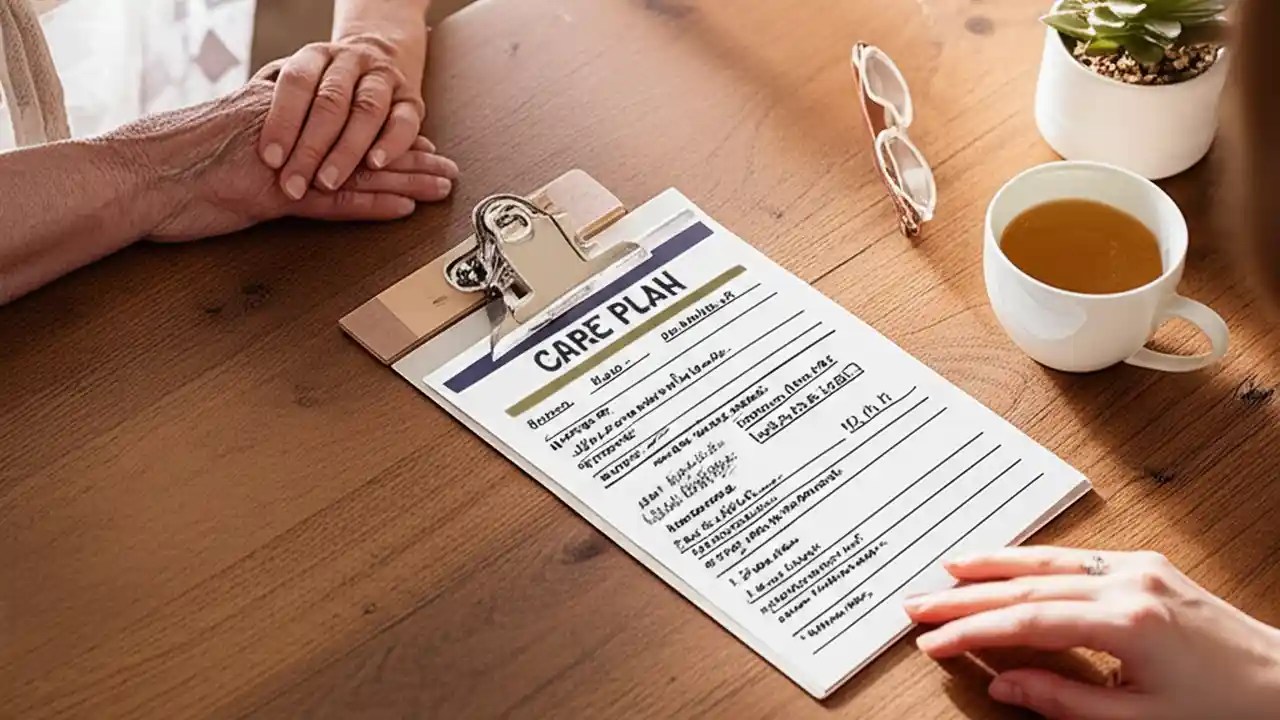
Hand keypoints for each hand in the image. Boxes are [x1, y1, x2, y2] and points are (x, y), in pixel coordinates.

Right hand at [107, 77, 456, 241]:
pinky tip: (402, 208)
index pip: (343, 126)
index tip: (416, 141)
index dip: (381, 136)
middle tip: (446, 164)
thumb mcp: (220, 146)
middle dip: (407, 155)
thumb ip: (255, 146)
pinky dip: (370, 205)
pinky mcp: (273, 196)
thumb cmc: (165, 166)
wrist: (132, 176)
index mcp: (277, 118)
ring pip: (357, 170)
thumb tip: (274, 154)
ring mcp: (284, 164)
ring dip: (405, 180)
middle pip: (360, 144)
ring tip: (441, 186)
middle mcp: (289, 134)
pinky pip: (332, 202)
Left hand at [257, 36, 429, 199]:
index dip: (282, 120)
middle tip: (294, 183)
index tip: (270, 159)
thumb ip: (273, 104)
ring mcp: (384, 80)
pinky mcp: (412, 102)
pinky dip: (391, 145)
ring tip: (329, 182)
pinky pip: (405, 123)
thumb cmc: (322, 87)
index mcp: (315, 56)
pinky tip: (376, 165)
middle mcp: (350, 62)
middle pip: (330, 102)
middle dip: (311, 147)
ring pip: (367, 111)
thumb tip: (240, 140)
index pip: (295, 83)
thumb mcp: (295, 84)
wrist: (377, 59)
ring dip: (347, 150)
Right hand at [903, 546, 1279, 718]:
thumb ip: (1065, 701)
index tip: (933, 639)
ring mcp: (1139, 569)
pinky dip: (1033, 559)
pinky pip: (1076, 556)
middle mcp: (1130, 583)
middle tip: (918, 601)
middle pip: (1026, 583)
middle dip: (965, 593)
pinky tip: (1011, 562)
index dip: (971, 630)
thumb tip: (1005, 683)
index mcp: (1127, 621)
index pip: (1025, 620)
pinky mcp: (1148, 568)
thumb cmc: (1227, 709)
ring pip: (1048, 559)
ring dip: (993, 565)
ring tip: (949, 570)